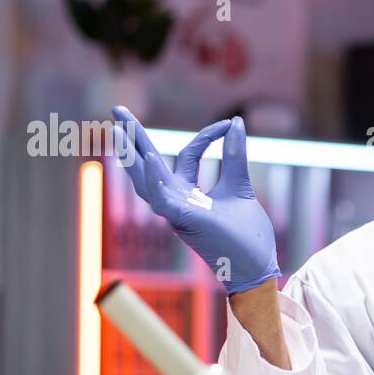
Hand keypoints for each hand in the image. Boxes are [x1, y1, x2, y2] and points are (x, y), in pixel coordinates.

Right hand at [111, 106, 280, 294]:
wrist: (257, 267)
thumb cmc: (247, 234)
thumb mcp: (240, 186)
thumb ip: (235, 156)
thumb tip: (236, 122)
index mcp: (189, 194)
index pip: (187, 154)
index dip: (206, 136)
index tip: (228, 123)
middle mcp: (177, 202)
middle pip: (149, 164)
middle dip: (133, 137)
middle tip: (117, 108)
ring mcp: (176, 213)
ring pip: (145, 182)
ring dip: (131, 156)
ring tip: (118, 130)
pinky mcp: (182, 223)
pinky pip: (161, 200)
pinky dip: (154, 180)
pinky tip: (147, 159)